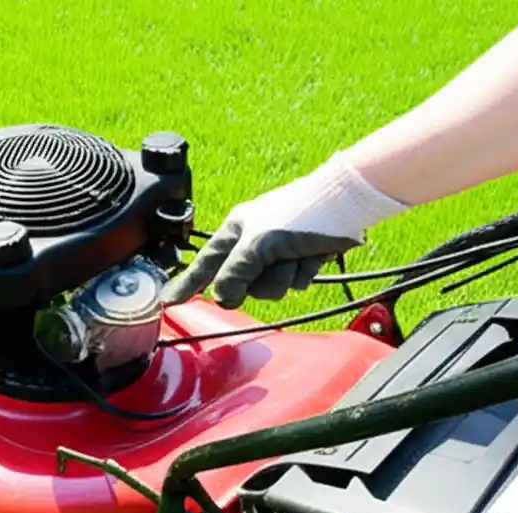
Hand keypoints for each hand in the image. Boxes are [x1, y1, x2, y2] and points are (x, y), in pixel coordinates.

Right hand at [161, 152, 408, 308]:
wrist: (346, 205)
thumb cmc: (299, 213)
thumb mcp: (259, 244)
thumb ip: (235, 273)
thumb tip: (222, 298)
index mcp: (236, 231)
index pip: (205, 263)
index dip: (188, 284)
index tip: (170, 302)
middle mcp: (253, 243)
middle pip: (242, 284)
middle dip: (261, 278)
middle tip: (273, 261)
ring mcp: (277, 254)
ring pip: (269, 287)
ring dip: (285, 276)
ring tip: (297, 255)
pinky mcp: (299, 261)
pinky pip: (292, 283)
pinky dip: (303, 273)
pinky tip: (311, 257)